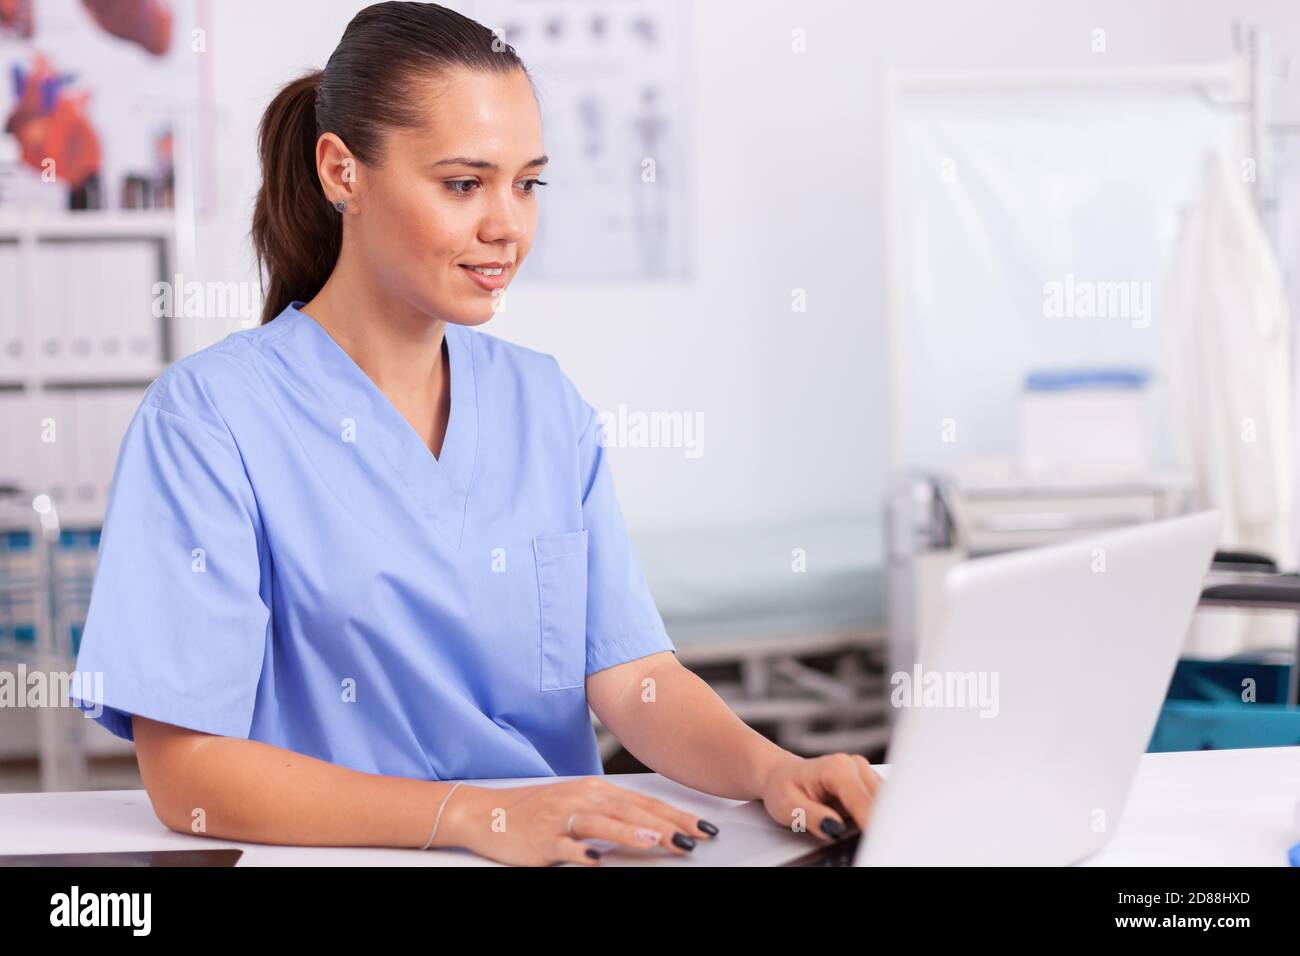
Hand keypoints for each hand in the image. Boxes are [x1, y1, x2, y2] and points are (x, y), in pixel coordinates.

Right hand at [439, 777, 718, 865]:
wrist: (488, 813)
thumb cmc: (537, 812)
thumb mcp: (579, 805)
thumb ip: (612, 814)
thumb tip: (653, 826)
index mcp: (594, 790)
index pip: (643, 803)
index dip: (675, 815)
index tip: (703, 827)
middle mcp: (582, 799)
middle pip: (631, 812)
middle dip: (666, 825)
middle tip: (694, 837)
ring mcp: (562, 818)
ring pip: (603, 825)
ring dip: (632, 833)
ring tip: (659, 841)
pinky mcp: (543, 839)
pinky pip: (565, 846)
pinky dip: (581, 852)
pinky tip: (596, 860)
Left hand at [758, 753, 881, 840]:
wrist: (780, 775)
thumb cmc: (782, 787)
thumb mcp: (787, 806)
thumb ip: (813, 817)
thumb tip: (835, 828)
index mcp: (837, 768)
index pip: (864, 802)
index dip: (872, 826)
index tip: (877, 845)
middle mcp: (855, 766)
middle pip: (882, 802)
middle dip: (880, 825)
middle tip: (875, 849)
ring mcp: (865, 773)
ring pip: (886, 803)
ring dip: (881, 822)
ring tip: (869, 840)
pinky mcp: (869, 783)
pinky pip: (882, 804)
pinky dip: (878, 818)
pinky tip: (867, 829)